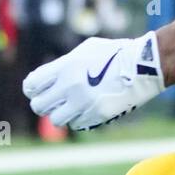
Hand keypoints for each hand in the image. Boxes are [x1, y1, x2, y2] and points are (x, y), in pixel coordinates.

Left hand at [23, 32, 163, 129]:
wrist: (142, 66)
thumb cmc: (114, 54)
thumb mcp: (85, 50)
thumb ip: (63, 64)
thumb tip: (48, 78)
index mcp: (65, 67)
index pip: (32, 85)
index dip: (32, 89)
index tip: (36, 90)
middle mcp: (70, 87)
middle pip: (38, 106)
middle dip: (43, 104)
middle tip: (51, 102)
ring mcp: (84, 103)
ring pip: (56, 120)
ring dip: (61, 114)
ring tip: (70, 107)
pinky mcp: (97, 115)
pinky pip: (77, 123)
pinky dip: (78, 118)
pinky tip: (87, 109)